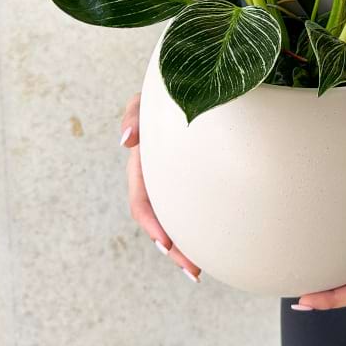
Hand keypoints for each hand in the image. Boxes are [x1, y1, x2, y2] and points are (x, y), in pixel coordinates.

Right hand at [121, 92, 202, 283]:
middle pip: (161, 218)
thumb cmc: (172, 85)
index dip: (153, 224)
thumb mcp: (149, 96)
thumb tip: (126, 142)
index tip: (169, 245)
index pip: (143, 199)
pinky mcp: (196, 172)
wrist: (200, 73)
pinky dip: (203, 224)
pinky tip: (220, 239)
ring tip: (203, 267)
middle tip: (195, 271)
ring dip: (188, 243)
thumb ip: (135, 114)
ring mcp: (176, 173)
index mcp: (145, 159)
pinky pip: (196, 202)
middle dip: (174, 247)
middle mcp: (158, 171)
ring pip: (178, 215)